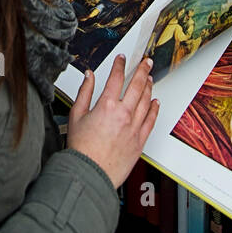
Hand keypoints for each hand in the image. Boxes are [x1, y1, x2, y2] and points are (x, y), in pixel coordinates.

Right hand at [66, 54, 159, 189]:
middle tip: (147, 62)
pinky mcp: (140, 140)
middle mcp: (123, 114)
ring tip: (150, 78)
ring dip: (149, 87)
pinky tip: (156, 102)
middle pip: (137, 85)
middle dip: (143, 70)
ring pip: (147, 101)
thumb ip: (84, 92)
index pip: (116, 78)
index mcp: (106, 106)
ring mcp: (134, 127)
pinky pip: (151, 120)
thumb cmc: (81, 149)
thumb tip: (89, 76)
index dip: (120, 65)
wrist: (90, 172)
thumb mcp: (75, 115)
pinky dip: (155, 109)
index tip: (122, 59)